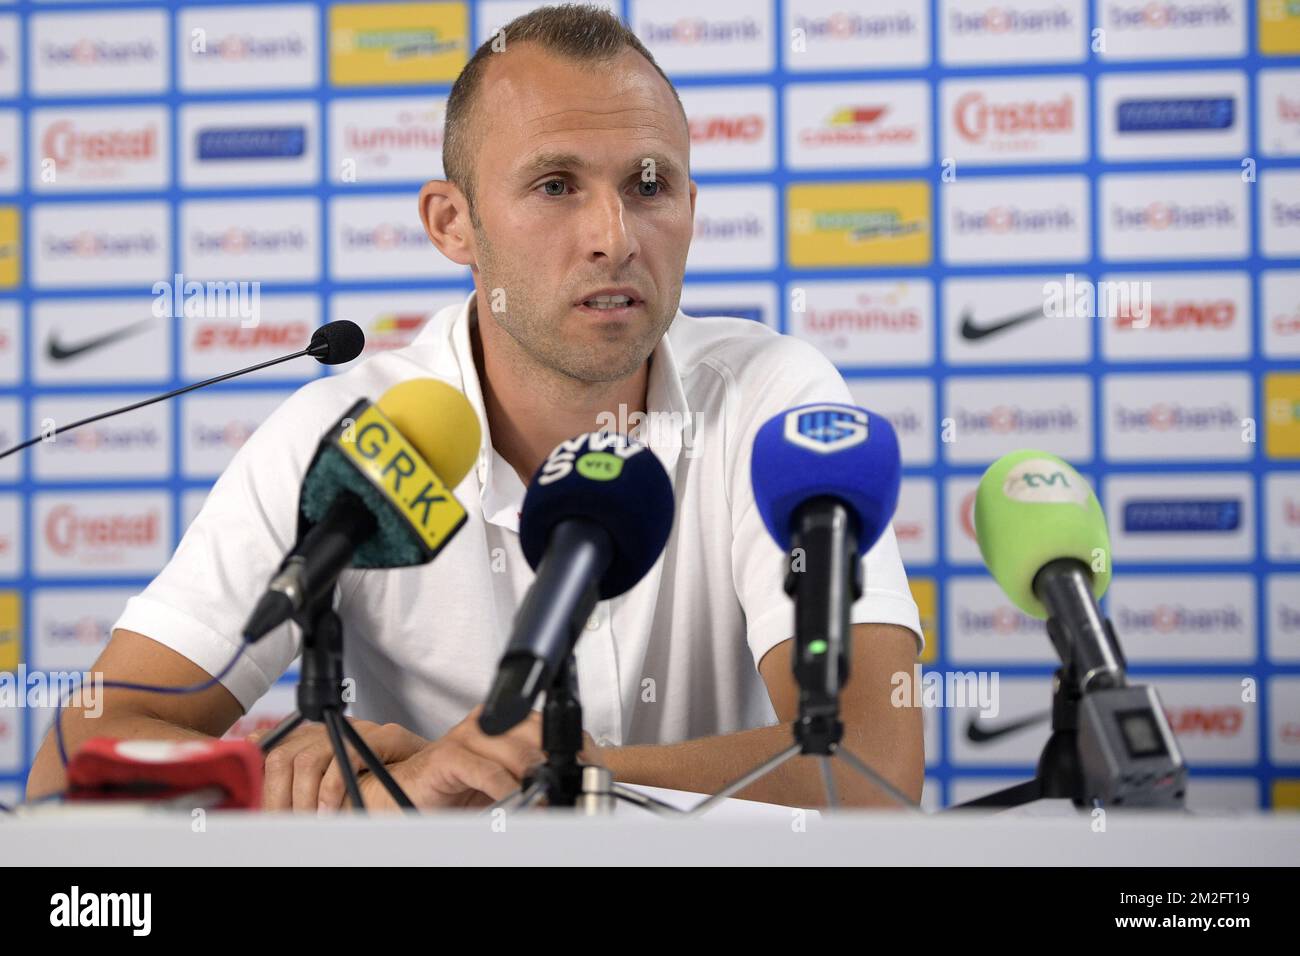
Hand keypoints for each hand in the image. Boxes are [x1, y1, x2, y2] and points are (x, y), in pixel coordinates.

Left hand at [247, 718, 426, 812]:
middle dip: (278, 798)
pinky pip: (348, 756)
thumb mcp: (334, 795)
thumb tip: (262, 803)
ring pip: (309, 758)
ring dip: (304, 799)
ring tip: (312, 823)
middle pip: (284, 756)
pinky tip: (333, 810)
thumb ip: (302, 792)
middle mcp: (336, 730)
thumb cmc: (386, 791)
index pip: (273, 752)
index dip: (262, 786)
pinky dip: (334, 788)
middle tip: (286, 826)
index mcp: (318, 740)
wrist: (436, 782)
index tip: (265, 816)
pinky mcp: (387, 736)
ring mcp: (361, 731)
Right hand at [354, 705, 605, 810]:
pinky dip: (506, 791)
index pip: (551, 726)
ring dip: (536, 782)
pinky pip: (487, 772)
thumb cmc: (454, 789)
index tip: (590, 772)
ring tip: (546, 803)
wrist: (404, 795)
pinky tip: (514, 804)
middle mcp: (487, 723)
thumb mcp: (503, 781)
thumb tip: (567, 791)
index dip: (574, 749)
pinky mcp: (449, 756)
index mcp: (503, 722)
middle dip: (557, 767)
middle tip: (568, 792)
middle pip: (539, 736)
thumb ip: (532, 777)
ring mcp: (467, 736)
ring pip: (518, 753)